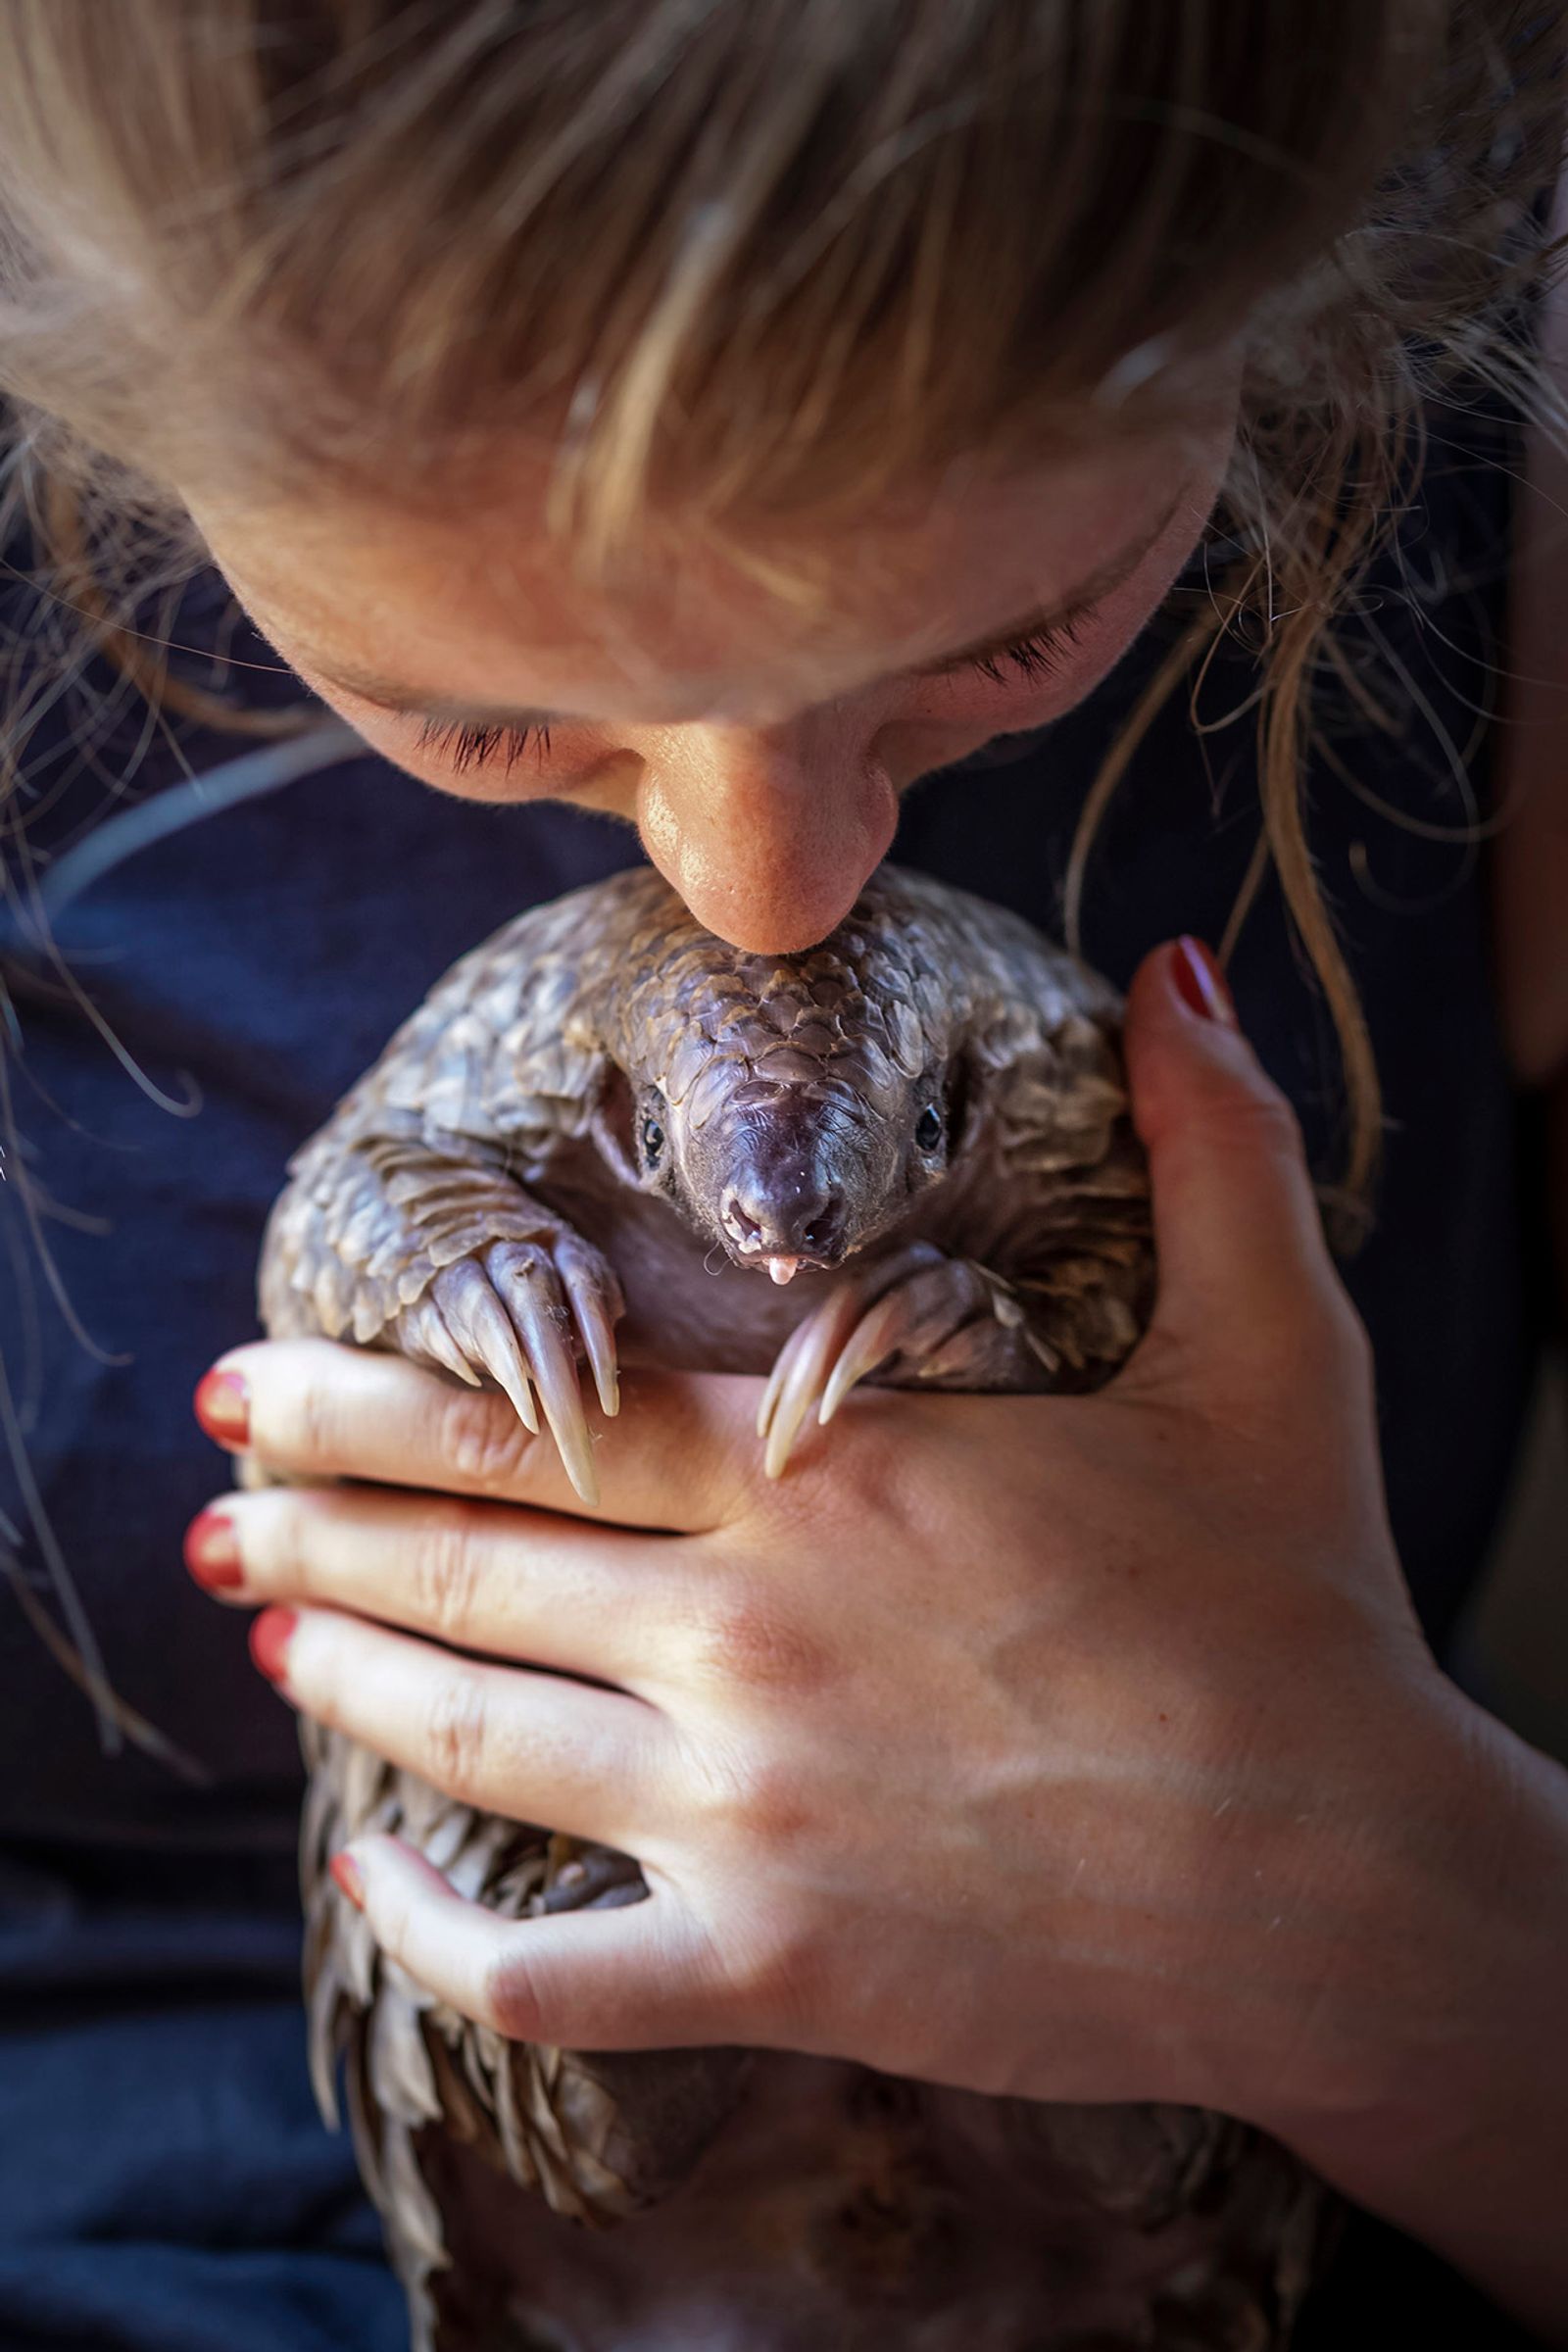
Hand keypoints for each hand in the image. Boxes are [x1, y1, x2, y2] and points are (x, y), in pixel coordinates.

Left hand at [185, 941, 1482, 2139]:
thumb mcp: (1273, 1348)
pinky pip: (540, 1972)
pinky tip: (367, 1875)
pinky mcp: (776, 1968)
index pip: (537, 1407)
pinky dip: (428, 1930)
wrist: (1349, 1885)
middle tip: (216, 1483)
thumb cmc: (1304, 1609)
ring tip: (260, 1617)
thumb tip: (1176, 966)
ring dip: (342, 1665)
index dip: (372, 1386)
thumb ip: (1212, 1144)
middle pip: (465, 1553)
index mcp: (834, 1471)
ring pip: (468, 1731)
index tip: (262, 1369)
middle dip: (313, 1507)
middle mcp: (752, 1630)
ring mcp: (748, 1813)